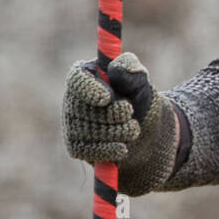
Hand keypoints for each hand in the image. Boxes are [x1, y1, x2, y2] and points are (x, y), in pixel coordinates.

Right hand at [62, 52, 179, 193]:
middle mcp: (73, 99)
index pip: (77, 79)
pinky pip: (86, 150)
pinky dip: (108, 150)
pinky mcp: (76, 146)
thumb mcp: (141, 82)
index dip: (89, 89)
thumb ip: (131, 70)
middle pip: (82, 108)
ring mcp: (72, 123)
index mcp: (87, 75)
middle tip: (130, 112)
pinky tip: (122, 147)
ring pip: (86, 131)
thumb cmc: (139, 100)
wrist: (147, 132)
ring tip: (133, 129)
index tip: (107, 98)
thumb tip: (115, 67)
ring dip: (116, 132)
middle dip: (112, 113)